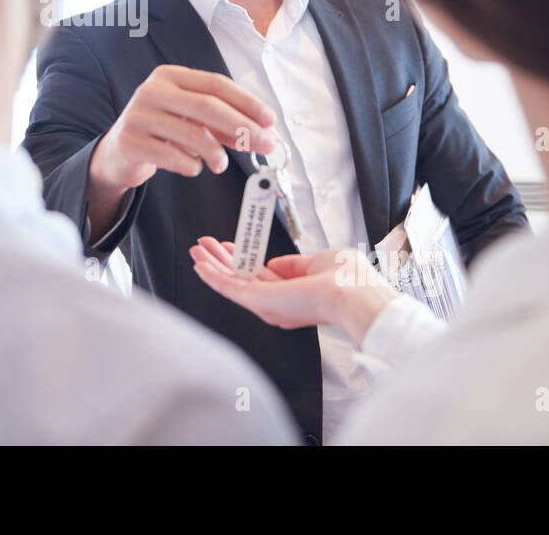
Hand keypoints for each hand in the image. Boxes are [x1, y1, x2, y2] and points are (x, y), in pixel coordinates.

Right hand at [89, 65, 278, 196]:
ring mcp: (138, 116)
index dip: (246, 102)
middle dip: (242, 127)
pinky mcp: (131, 142)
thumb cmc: (161, 133)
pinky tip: (193, 166)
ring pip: (193, 133)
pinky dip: (192, 165)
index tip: (269, 120)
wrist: (117, 154)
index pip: (216, 84)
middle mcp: (152, 90)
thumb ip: (224, 123)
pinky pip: (174, 156)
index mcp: (170, 77)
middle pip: (207, 106)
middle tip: (265, 144)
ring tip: (220, 164)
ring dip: (217, 153)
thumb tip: (264, 134)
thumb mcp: (191, 120)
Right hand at [189, 237, 399, 341]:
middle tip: (205, 245)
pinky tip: (200, 265)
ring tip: (196, 250)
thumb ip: (294, 264)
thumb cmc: (346, 281)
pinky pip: (228, 288)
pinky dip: (211, 276)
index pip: (260, 276)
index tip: (229, 246)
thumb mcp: (318, 262)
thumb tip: (274, 263)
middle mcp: (277, 302)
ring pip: (230, 282)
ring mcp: (266, 303)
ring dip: (211, 265)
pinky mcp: (258, 301)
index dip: (242, 259)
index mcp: (293, 293)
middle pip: (241, 278)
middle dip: (221, 261)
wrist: (352, 296)